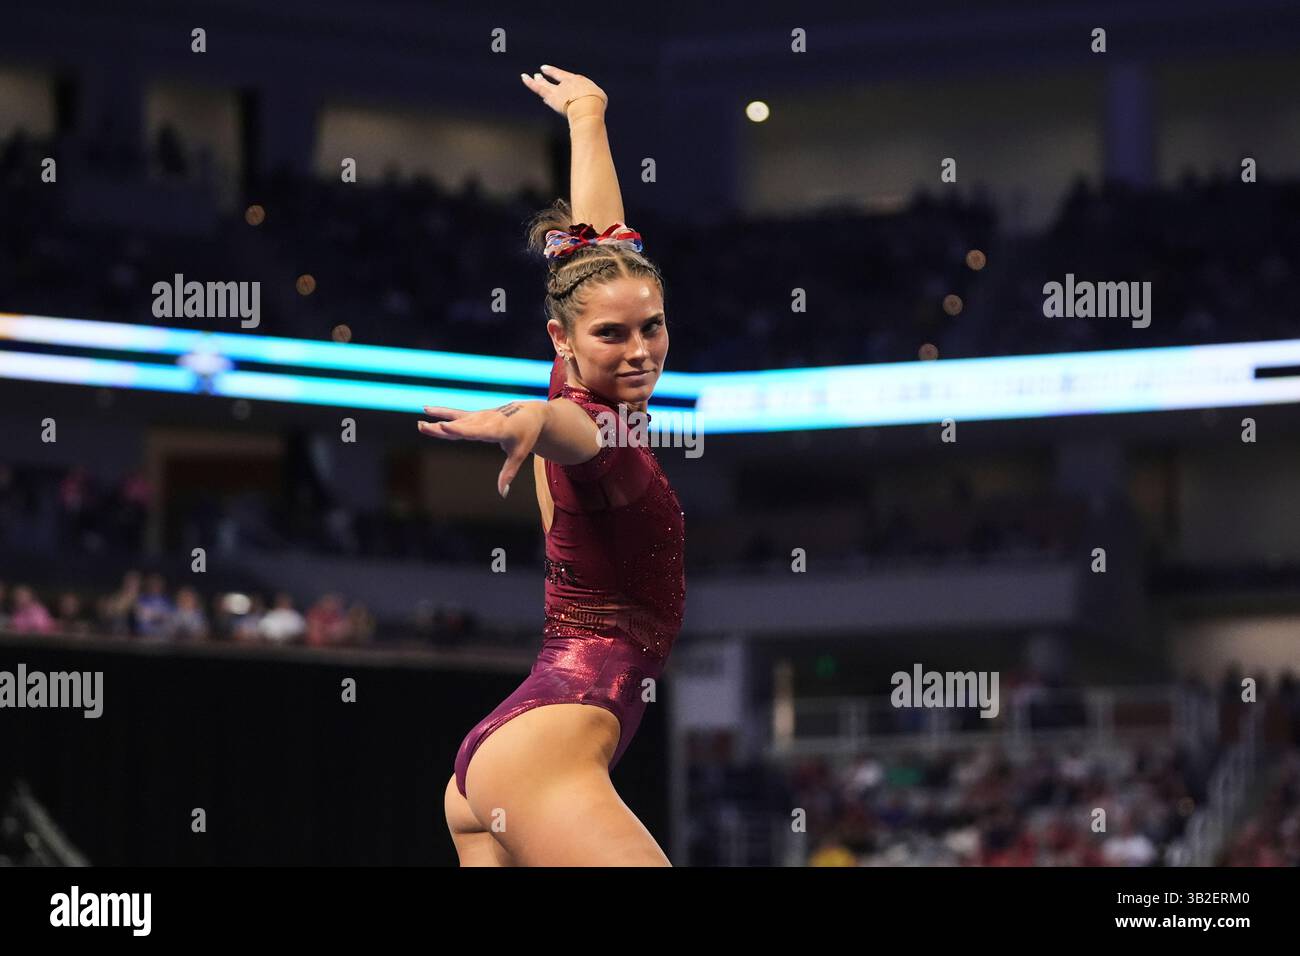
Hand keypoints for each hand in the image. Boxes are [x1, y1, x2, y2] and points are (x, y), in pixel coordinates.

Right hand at [418, 401, 544, 497]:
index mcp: (498, 430)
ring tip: (420, 425)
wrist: (529, 413)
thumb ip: (509, 473)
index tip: (444, 426)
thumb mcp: (520, 454)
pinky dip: (442, 412)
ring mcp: (479, 416)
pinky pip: (456, 414)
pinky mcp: (476, 415)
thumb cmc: (525, 435)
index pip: (476, 431)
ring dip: (437, 422)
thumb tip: (503, 493)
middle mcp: (486, 421)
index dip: (460, 429)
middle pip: (461, 426)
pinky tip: (426, 409)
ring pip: (456, 421)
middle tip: (423, 427)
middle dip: (442, 428)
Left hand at [519, 64, 606, 118]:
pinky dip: (531, 83)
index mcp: (579, 81)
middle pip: (555, 78)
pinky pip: (538, 88)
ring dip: (536, 81)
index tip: (550, 71)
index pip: (567, 77)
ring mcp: (558, 90)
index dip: (558, 74)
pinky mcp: (551, 97)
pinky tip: (524, 78)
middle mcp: (567, 83)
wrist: (587, 106)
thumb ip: (592, 98)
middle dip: (547, 77)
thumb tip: (593, 104)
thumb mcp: (599, 98)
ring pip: (544, 84)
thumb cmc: (596, 104)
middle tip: (539, 73)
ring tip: (526, 76)